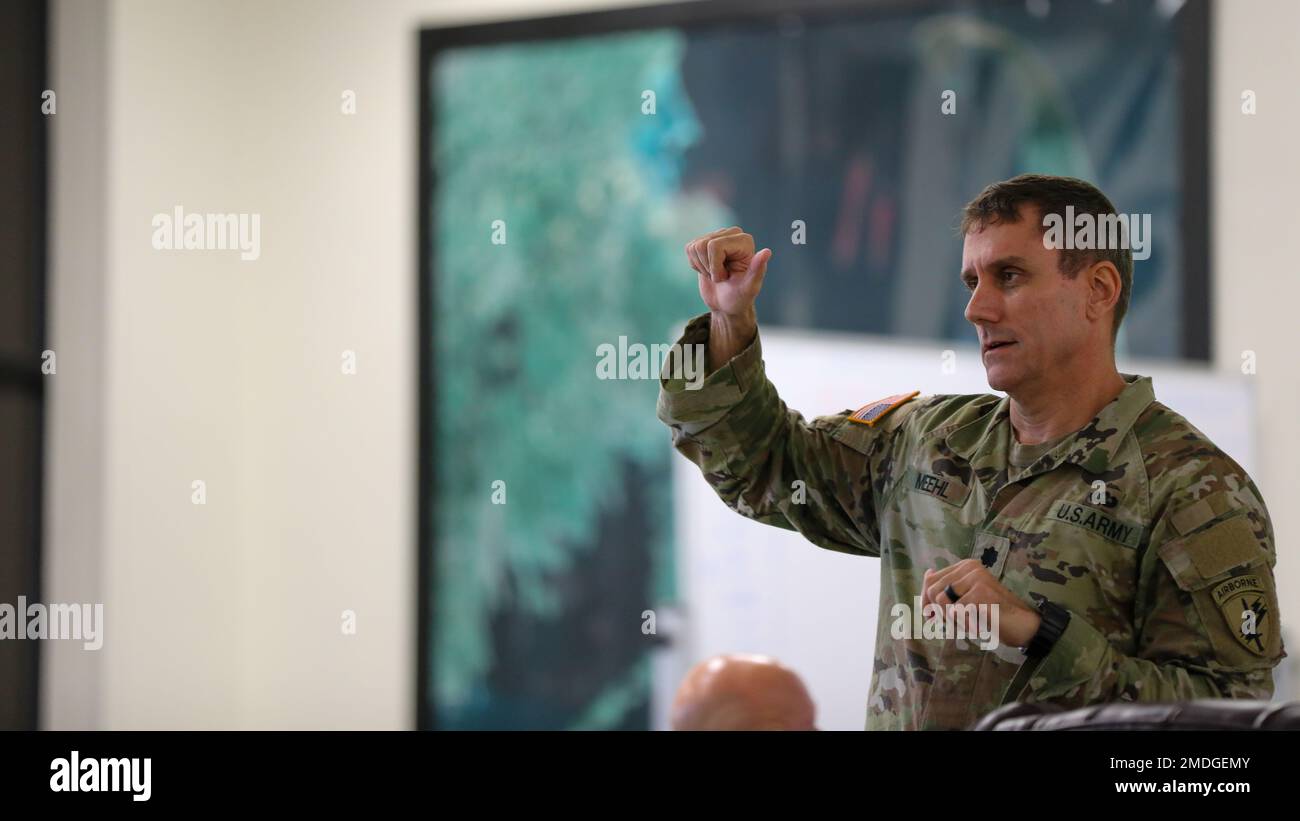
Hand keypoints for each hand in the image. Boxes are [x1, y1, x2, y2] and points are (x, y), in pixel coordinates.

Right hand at [684, 226, 771, 319]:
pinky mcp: (705, 242)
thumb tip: (766, 252)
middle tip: (721, 277)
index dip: (715, 266)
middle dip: (708, 267)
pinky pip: (690, 249)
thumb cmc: (740, 298)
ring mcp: (717, 236)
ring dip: (702, 267)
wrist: (726, 304)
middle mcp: (732, 233)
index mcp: (745, 241)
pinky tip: (708, 270)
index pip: (714, 246)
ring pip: (695, 247)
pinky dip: (695, 265)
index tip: (727, 277)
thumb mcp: (749, 288)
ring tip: (716, 274)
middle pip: (703, 245)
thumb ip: (757, 270)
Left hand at [922, 560, 1041, 647]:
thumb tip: (927, 572)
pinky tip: (978, 626)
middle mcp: (970, 567)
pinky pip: (956, 612)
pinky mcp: (981, 592)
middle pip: (933, 592)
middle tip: (954, 625)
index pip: (930, 581)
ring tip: (969, 624)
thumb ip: (946, 587)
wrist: (1022, 625)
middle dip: (938, 613)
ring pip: (942, 602)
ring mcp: (976, 578)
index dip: (926, 602)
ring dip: (951, 620)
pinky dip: (964, 624)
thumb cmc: (991, 614)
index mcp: (965, 566)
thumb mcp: (965, 599)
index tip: (931, 617)